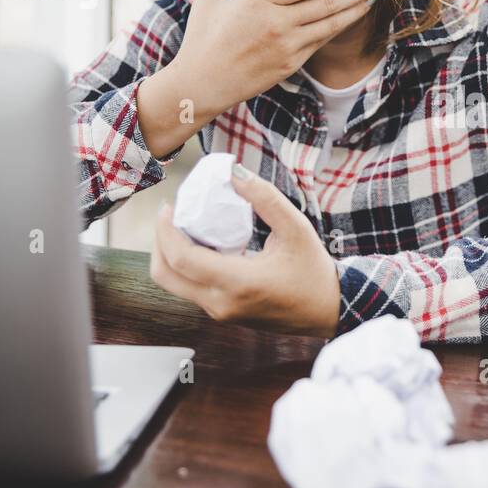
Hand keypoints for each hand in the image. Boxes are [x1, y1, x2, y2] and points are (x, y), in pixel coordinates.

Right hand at [138, 0, 378, 155]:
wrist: (202, 83)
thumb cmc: (203, 39)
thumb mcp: (208, 1)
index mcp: (257, 0)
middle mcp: (276, 22)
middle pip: (324, 2)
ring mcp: (286, 46)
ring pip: (328, 24)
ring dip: (353, 10)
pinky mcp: (290, 64)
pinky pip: (320, 42)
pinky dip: (338, 28)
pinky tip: (350, 19)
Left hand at [149, 163, 340, 335]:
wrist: (328, 311)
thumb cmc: (314, 271)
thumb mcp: (296, 228)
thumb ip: (265, 198)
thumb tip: (234, 173)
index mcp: (239, 283)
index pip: (181, 259)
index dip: (165, 230)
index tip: (169, 206)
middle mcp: (222, 303)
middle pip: (165, 275)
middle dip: (159, 242)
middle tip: (171, 216)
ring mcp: (220, 312)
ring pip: (175, 284)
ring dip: (171, 254)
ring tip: (186, 227)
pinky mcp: (223, 314)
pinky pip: (191, 289)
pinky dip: (186, 266)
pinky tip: (204, 244)